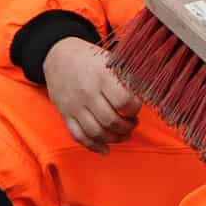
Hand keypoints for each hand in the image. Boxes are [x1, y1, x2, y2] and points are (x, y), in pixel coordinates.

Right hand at [43, 37, 140, 154]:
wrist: (59, 56)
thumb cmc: (91, 58)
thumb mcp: (111, 60)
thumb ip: (127, 77)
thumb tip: (147, 93)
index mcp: (102, 76)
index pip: (123, 101)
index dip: (134, 109)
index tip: (136, 108)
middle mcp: (87, 93)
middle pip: (110, 121)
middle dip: (127, 127)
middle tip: (133, 123)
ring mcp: (74, 106)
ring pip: (96, 132)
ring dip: (114, 138)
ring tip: (124, 134)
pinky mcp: (65, 115)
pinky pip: (78, 136)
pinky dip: (93, 146)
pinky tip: (106, 149)